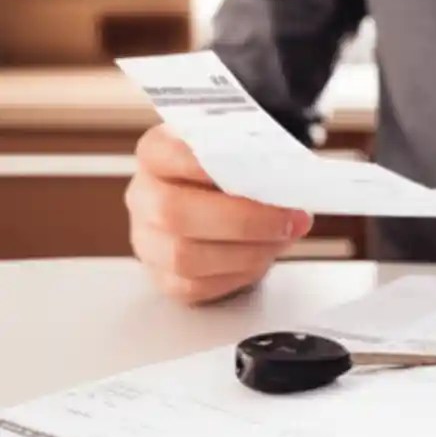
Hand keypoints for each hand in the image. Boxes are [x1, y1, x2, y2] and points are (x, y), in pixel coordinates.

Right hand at [125, 124, 312, 303]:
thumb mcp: (241, 150)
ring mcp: (148, 240)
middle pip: (175, 213)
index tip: (251, 169)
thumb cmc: (233, 176)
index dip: (204, 164)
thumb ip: (254, 155)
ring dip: (247, 251)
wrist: (225, 206)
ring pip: (184, 256)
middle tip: (290, 219)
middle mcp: (144, 197)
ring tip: (282, 239)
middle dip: (244, 220)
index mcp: (155, 154)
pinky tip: (262, 257)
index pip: (168, 154)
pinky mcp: (164, 277)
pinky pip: (195, 286)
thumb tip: (284, 176)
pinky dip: (238, 274)